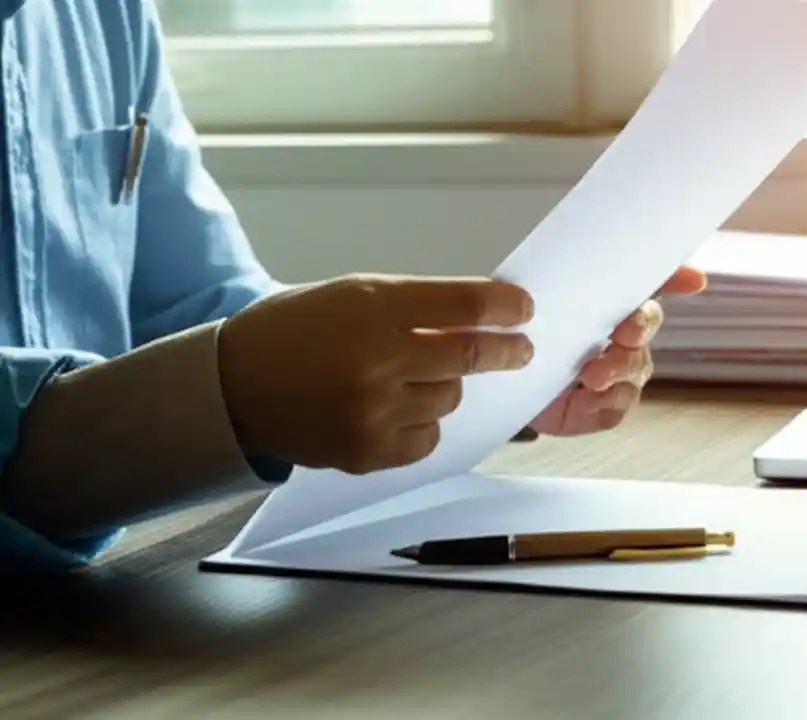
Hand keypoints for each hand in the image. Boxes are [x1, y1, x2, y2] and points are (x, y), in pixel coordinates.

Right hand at [217, 273, 533, 474]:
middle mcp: (377, 359)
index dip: (504, 308)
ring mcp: (373, 410)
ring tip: (406, 377)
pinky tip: (392, 409)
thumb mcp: (351, 295)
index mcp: (373, 308)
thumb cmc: (294, 332)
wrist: (232, 387)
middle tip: (520, 349)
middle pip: (470, 356)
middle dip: (505, 351)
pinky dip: (422, 423)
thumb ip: (414, 305)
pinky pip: (428, 438)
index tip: (524, 310)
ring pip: (449, 399)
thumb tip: (480, 316)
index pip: (464, 306)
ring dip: (443, 386)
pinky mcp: (368, 451)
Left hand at [528, 266, 706, 435]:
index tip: (694, 280)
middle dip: (639, 327)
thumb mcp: (525, 302)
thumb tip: (547, 272)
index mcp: (609, 305)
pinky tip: (586, 399)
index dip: (676, 280)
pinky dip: (604, 402)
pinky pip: (617, 406)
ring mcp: (619, 374)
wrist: (503, 388)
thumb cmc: (526, 340)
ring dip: (617, 370)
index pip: (650, 284)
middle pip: (645, 326)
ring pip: (635, 369)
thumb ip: (536, 280)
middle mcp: (623, 338)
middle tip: (625, 331)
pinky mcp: (606, 409)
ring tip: (591, 376)